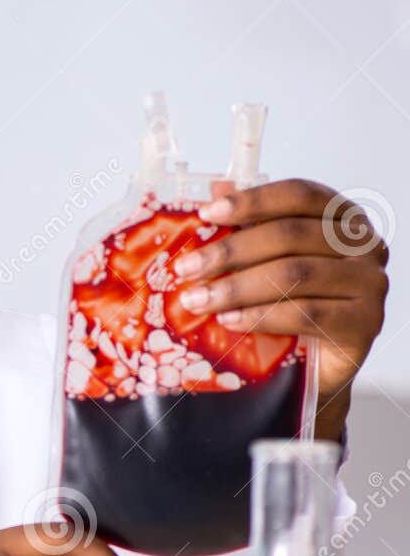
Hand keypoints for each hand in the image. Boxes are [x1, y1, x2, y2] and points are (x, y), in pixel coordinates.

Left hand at [173, 180, 389, 439]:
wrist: (316, 365)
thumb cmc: (290, 304)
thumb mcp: (266, 262)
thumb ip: (248, 228)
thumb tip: (213, 190)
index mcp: (341, 217)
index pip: (299, 195)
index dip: (252, 200)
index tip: (207, 213)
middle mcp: (364, 244)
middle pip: (290, 236)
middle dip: (230, 252)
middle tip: (186, 268)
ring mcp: (370, 283)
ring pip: (294, 275)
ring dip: (236, 288)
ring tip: (197, 300)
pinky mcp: (364, 323)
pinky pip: (305, 313)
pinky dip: (260, 316)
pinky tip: (229, 321)